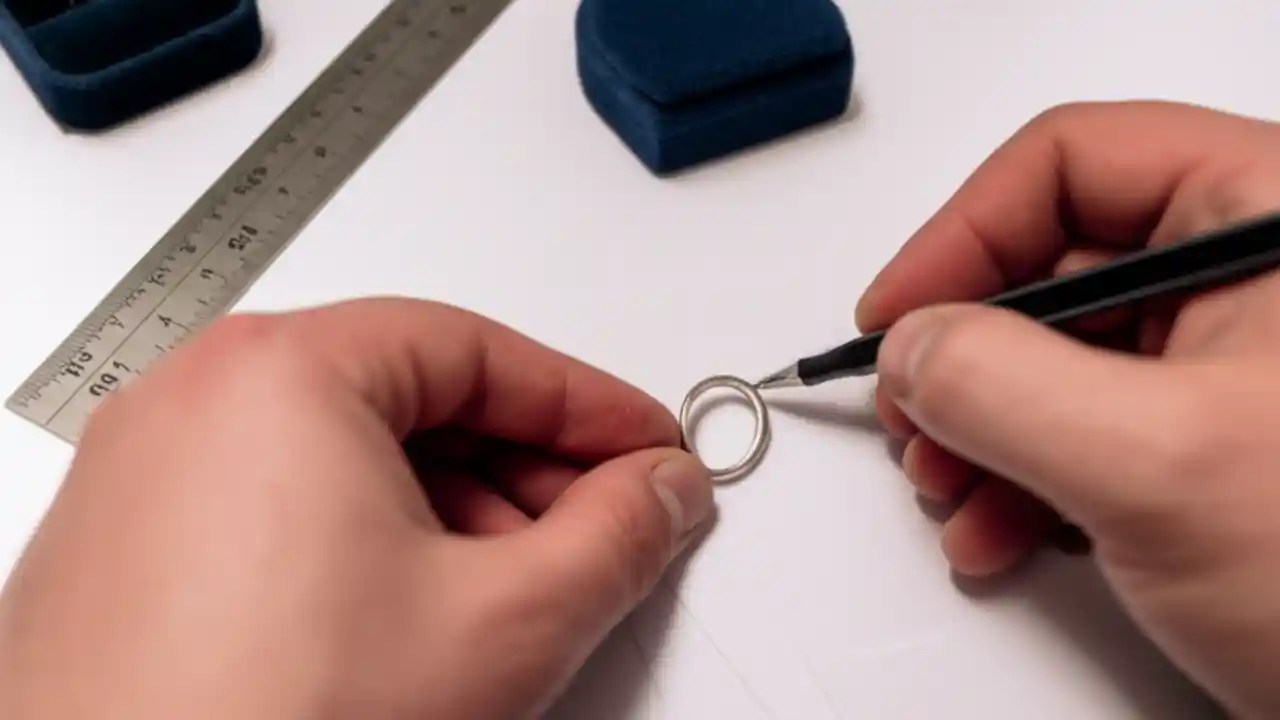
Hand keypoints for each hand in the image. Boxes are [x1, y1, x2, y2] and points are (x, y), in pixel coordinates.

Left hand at [0, 299, 712, 718]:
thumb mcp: (501, 625)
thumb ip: (615, 538)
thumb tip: (658, 492)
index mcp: (278, 373)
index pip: (480, 350)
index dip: (586, 405)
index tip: (644, 447)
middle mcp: (194, 401)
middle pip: (411, 398)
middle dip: (522, 470)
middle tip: (596, 525)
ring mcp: (147, 473)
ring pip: (346, 455)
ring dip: (451, 513)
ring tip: (513, 589)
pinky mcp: (128, 546)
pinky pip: (280, 503)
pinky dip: (366, 541)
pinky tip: (416, 616)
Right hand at [857, 101, 1279, 717]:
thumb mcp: (1162, 465)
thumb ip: (1004, 387)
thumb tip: (914, 348)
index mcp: (1271, 220)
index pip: (1073, 164)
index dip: (961, 233)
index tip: (895, 312)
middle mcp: (1252, 283)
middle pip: (1052, 266)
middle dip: (962, 354)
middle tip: (912, 414)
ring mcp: (1232, 369)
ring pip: (1055, 359)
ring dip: (977, 429)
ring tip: (948, 490)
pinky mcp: (1211, 447)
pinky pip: (1083, 431)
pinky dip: (1020, 480)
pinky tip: (999, 531)